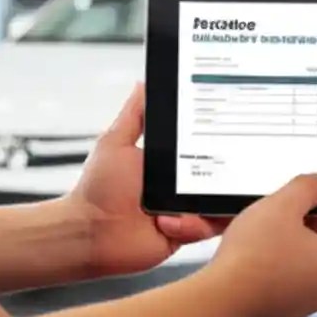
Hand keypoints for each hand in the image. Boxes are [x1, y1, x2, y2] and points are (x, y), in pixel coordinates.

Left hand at [63, 85, 226, 278]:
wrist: (88, 233)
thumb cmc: (97, 188)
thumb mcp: (116, 142)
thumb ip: (134, 114)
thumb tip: (144, 83)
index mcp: (167, 162)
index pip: (203, 148)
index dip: (218, 142)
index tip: (228, 133)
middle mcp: (179, 185)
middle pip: (218, 175)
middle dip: (224, 173)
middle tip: (224, 171)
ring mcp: (184, 209)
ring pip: (218, 202)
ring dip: (206, 204)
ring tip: (183, 205)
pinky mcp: (185, 233)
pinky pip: (208, 227)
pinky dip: (193, 224)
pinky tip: (167, 222)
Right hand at [202, 174, 316, 316]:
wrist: (222, 298)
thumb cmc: (253, 256)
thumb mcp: (282, 204)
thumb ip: (308, 188)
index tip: (298, 201)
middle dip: (302, 225)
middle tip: (276, 216)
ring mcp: (308, 303)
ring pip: (304, 261)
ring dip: (288, 244)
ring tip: (262, 235)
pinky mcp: (285, 310)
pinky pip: (287, 278)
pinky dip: (276, 265)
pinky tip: (254, 257)